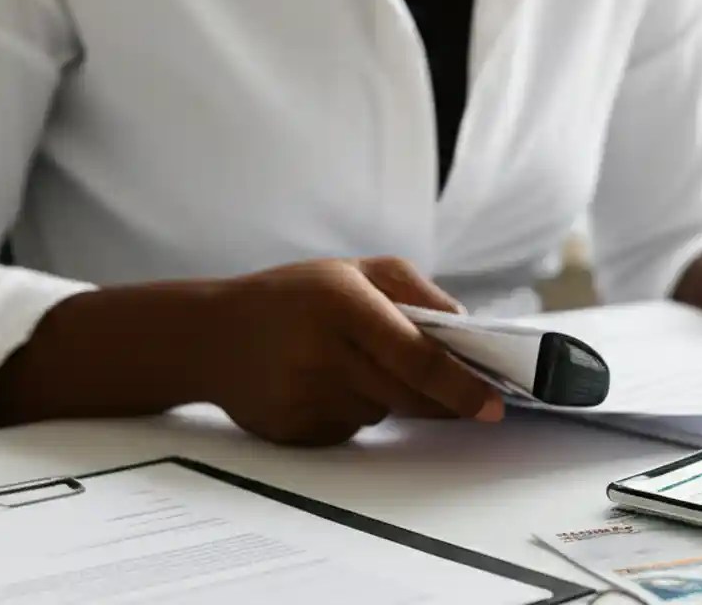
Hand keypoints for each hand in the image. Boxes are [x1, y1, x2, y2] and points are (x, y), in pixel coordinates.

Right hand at [0, 257, 503, 446]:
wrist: (207, 336)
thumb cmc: (293, 296)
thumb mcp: (353, 271)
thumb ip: (416, 291)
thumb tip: (466, 331)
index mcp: (342, 305)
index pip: (418, 358)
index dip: (462, 386)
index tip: (493, 403)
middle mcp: (323, 354)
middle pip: (410, 396)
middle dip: (449, 402)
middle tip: (476, 402)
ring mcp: (306, 397)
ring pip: (384, 412)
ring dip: (395, 398)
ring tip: (362, 365)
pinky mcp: (295, 431)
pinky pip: (352, 428)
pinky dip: (359, 410)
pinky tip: (329, 384)